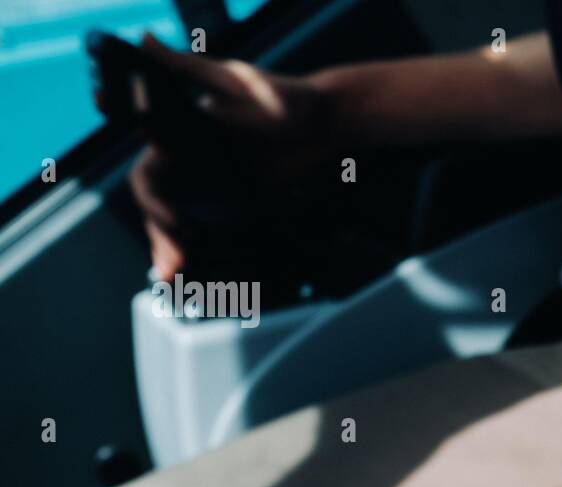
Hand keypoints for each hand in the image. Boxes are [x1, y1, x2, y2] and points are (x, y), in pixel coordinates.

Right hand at [127, 35, 333, 278]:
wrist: (332, 127)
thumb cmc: (282, 98)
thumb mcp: (232, 82)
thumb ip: (186, 68)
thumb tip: (142, 41)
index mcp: (180, 141)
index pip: (153, 178)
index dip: (156, 204)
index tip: (175, 223)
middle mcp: (193, 169)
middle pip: (165, 212)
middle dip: (164, 241)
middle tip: (173, 268)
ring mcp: (216, 193)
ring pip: (183, 232)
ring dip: (176, 258)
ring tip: (176, 281)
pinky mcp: (242, 211)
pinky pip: (219, 242)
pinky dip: (210, 264)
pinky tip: (204, 284)